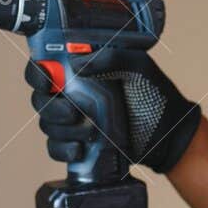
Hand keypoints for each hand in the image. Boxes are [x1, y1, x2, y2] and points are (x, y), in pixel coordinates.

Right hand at [25, 47, 200, 174]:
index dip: (36, 73)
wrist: (170, 134)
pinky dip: (62, 150)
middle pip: (41, 99)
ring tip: (86, 132)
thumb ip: (112, 57)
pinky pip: (56, 149)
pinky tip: (79, 150)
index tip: (45, 80)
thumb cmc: (156, 95)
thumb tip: (78, 64)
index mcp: (82, 71)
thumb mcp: (139, 67)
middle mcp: (73, 94)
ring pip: (47, 125)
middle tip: (72, 112)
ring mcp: (75, 121)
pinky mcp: (79, 145)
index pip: (45, 67)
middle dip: (50, 107)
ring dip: (60, 130)